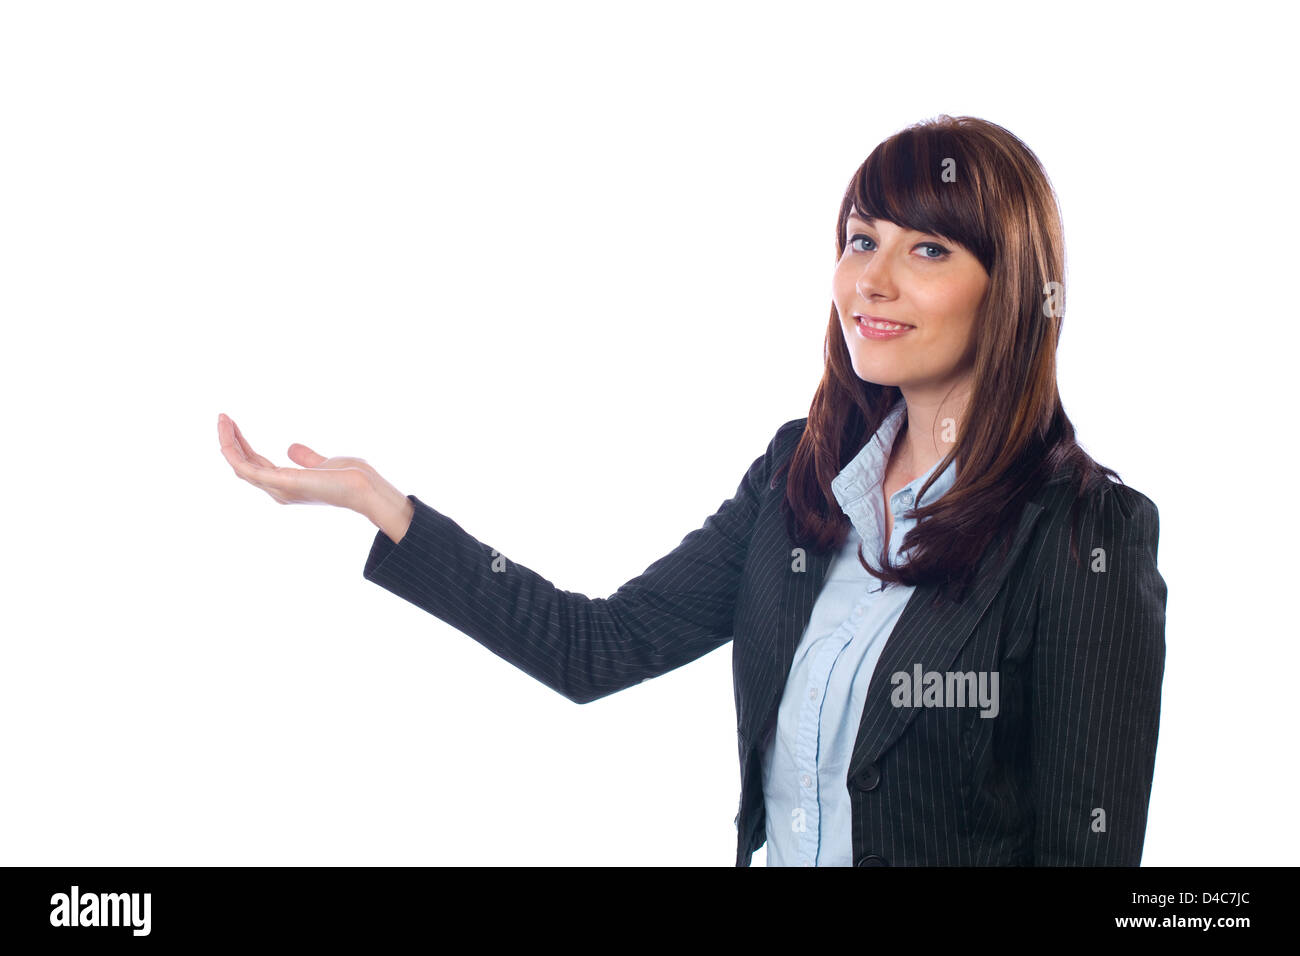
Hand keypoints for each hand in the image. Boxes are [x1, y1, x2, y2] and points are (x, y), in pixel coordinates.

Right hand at [217, 412, 394, 514]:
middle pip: (244, 465)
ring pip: (240, 465)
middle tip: (223, 417)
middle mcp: (277, 490)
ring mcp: (277, 488)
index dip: (243, 446)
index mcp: (285, 485)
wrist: (364, 488)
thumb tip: (290, 447)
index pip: (256, 465)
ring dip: (228, 441)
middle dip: (231, 441)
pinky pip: (245, 467)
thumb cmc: (349, 479)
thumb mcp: (322, 464)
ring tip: (222, 418)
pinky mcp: (279, 482)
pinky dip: (233, 449)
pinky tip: (228, 432)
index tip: (234, 425)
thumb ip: (306, 458)